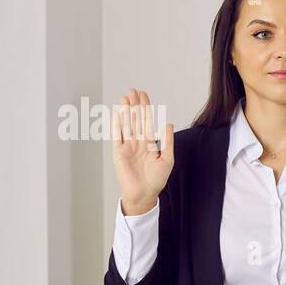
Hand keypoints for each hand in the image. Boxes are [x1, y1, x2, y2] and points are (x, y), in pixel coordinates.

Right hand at [112, 87, 174, 214]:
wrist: (144, 194)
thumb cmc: (157, 179)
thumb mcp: (167, 159)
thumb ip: (167, 141)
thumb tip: (168, 123)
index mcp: (150, 143)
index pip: (148, 121)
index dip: (146, 108)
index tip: (144, 95)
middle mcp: (138, 142)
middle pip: (136, 119)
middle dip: (135, 105)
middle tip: (134, 90)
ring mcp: (127, 146)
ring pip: (126, 124)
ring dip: (126, 111)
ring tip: (125, 97)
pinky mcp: (118, 152)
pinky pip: (117, 135)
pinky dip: (117, 124)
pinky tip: (118, 113)